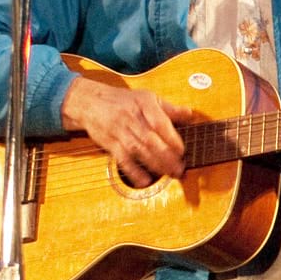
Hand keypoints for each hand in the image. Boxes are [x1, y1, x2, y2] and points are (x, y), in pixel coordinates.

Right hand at [62, 76, 194, 187]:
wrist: (90, 102)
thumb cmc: (124, 101)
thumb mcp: (147, 98)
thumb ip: (169, 109)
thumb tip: (190, 115)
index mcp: (143, 104)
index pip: (159, 122)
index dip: (171, 138)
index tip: (182, 150)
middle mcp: (130, 118)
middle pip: (150, 139)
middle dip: (167, 156)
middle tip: (179, 169)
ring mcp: (119, 131)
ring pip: (138, 150)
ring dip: (155, 164)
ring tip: (169, 174)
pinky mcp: (109, 143)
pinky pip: (122, 159)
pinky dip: (133, 171)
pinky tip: (144, 181)